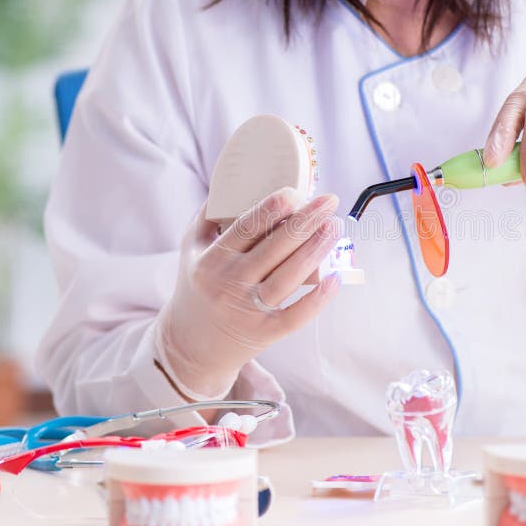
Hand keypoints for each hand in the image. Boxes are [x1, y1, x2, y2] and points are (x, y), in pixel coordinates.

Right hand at [154, 188, 342, 399]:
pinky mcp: (264, 334)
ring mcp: (247, 311)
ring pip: (289, 277)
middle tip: (329, 202)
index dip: (272, 209)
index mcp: (212, 260)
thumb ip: (209, 216)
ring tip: (335, 227)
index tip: (296, 192)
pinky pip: (296, 316)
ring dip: (316, 250)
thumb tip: (232, 180)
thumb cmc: (198, 286)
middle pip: (274, 248)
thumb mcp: (192, 249)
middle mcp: (229, 284)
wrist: (189, 345)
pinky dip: (318, 299)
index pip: (246, 228)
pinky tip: (336, 278)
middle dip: (306, 221)